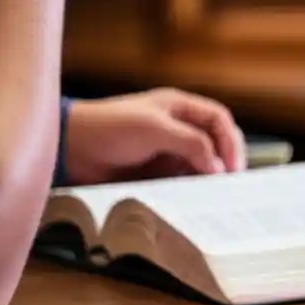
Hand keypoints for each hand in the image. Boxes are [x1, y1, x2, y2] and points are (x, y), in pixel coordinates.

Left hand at [64, 89, 247, 185]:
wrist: (71, 149)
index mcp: (179, 107)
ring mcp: (167, 149)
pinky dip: (193, 187)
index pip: (218, 119)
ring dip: (210, 176)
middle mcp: (177, 127)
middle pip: (215, 141)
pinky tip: (195, 196)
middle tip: (230, 181)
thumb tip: (218, 167)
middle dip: (226, 159)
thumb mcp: (155, 129)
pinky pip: (183, 178)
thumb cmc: (110, 128)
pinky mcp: (157, 171)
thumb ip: (191, 143)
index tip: (233, 166)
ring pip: (202, 162)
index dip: (230, 140)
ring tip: (215, 192)